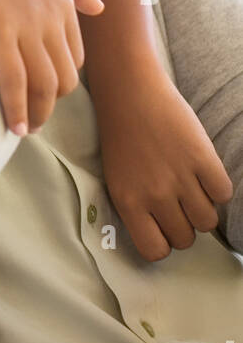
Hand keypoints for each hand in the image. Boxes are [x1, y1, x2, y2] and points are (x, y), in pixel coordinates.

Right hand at [0, 0, 103, 135]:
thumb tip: (100, 10)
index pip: (75, 55)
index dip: (62, 78)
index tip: (45, 90)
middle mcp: (51, 18)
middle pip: (64, 77)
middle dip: (51, 102)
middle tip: (33, 114)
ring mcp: (26, 28)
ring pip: (43, 87)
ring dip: (36, 114)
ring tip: (24, 128)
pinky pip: (14, 84)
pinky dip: (15, 110)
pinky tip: (10, 126)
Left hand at [95, 65, 233, 260]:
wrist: (129, 91)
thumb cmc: (121, 134)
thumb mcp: (118, 178)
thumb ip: (138, 208)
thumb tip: (164, 236)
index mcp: (128, 202)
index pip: (155, 251)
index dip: (164, 241)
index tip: (164, 226)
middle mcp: (154, 194)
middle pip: (185, 239)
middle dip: (185, 225)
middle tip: (179, 203)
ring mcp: (179, 177)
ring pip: (207, 221)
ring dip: (203, 208)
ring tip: (192, 187)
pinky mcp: (202, 157)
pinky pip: (223, 193)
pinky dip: (217, 187)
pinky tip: (203, 173)